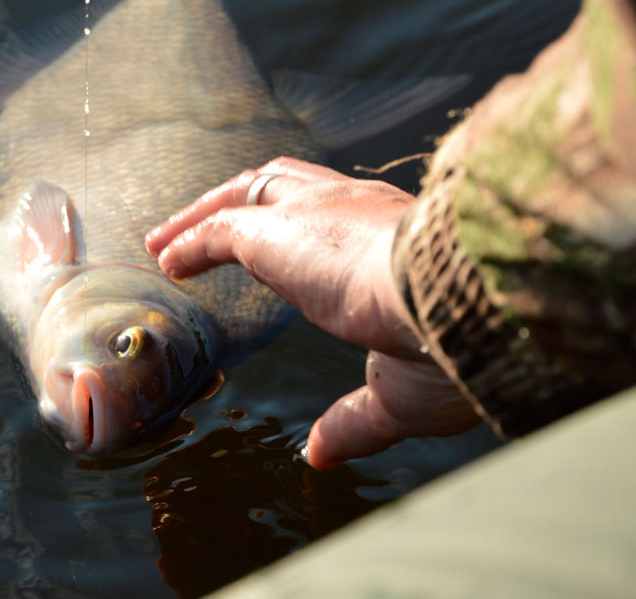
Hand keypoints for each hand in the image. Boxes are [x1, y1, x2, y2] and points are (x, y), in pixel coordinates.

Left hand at [145, 157, 480, 468]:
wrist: (470, 302)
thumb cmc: (454, 348)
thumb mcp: (399, 394)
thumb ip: (353, 420)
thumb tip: (320, 452)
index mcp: (395, 237)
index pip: (338, 213)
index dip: (298, 227)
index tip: (273, 248)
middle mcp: (357, 208)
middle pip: (286, 183)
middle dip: (242, 202)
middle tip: (202, 229)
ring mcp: (318, 213)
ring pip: (249, 192)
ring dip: (202, 215)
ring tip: (165, 242)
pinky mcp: (282, 232)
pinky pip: (222, 228)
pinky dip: (191, 240)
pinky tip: (167, 259)